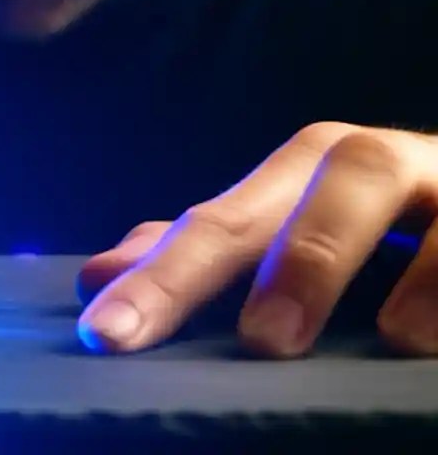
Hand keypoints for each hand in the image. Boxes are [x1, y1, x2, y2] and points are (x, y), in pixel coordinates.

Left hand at [75, 121, 437, 357]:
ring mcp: (435, 177)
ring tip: (283, 338)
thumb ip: (203, 259)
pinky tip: (409, 336)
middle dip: (230, 256)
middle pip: (288, 183)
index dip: (156, 276)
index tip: (103, 332)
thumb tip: (96, 278)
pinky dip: (437, 279)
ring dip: (325, 253)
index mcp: (303, 173)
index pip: (214, 222)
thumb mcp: (288, 238)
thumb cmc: (385, 234)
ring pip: (374, 176)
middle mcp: (364, 162)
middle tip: (234, 338)